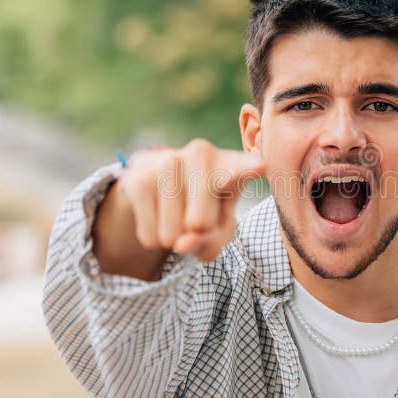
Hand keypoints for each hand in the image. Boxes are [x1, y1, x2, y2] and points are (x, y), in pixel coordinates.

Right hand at [117, 139, 264, 262]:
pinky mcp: (137, 175)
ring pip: (172, 232)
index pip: (243, 168)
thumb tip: (181, 243)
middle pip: (201, 222)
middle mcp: (202, 153)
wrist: (160, 190)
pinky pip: (150, 234)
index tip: (260, 166)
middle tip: (197, 217)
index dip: (249, 169)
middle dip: (198, 233)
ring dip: (173, 238)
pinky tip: (157, 218)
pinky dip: (153, 239)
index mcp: (233, 165)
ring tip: (176, 215)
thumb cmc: (202, 210)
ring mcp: (167, 159)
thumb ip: (210, 242)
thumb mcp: (217, 230)